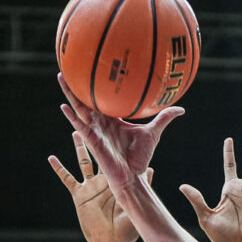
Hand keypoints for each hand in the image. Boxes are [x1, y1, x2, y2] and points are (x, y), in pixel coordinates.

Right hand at [49, 132, 149, 241]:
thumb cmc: (126, 230)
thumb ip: (142, 186)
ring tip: (73, 128)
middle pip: (99, 153)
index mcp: (116, 179)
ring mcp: (90, 186)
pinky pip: (67, 179)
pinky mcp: (79, 195)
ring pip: (83, 161)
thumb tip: (150, 169)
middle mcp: (103, 179)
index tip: (115, 124)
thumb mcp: (135, 205)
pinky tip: (51, 158)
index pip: (115, 154)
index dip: (114, 140)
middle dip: (96, 137)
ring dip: (78, 146)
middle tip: (94, 119)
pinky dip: (59, 169)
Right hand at [59, 74, 182, 191]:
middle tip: (69, 65)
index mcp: (111, 118)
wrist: (133, 176)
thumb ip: (163, 118)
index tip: (91, 66)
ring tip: (61, 77)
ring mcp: (94, 130)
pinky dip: (72, 117)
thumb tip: (180, 108)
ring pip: (79, 108)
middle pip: (85, 99)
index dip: (95, 84)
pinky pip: (80, 126)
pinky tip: (64, 107)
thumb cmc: (140, 157)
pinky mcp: (92, 140)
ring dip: (69, 93)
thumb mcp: (153, 132)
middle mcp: (100, 122)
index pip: (100, 98)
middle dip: (77, 84)